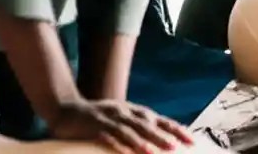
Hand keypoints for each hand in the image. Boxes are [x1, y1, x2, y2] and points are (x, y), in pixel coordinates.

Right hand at [49, 99, 193, 153]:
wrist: (65, 109)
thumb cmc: (96, 119)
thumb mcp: (120, 120)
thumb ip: (137, 128)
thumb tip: (158, 142)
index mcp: (134, 112)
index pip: (160, 120)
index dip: (176, 129)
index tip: (192, 141)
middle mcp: (125, 112)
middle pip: (147, 125)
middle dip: (162, 136)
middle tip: (176, 148)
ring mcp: (110, 117)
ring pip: (129, 130)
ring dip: (142, 142)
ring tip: (153, 153)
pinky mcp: (94, 125)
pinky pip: (108, 135)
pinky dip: (117, 144)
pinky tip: (126, 152)